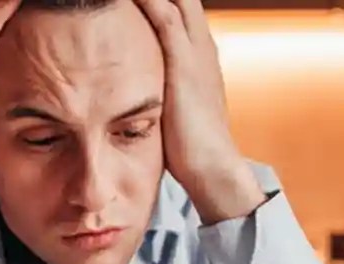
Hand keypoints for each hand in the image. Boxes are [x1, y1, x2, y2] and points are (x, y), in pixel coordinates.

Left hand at [133, 0, 264, 224]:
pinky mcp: (184, 64)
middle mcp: (201, 45)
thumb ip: (160, 89)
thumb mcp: (175, 106)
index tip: (131, 1)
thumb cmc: (190, 145)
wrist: (212, 167)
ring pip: (177, 0)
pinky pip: (166, 17)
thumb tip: (135, 91)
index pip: (181, 8)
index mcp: (200, 53)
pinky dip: (148, 2)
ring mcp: (195, 52)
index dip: (159, 0)